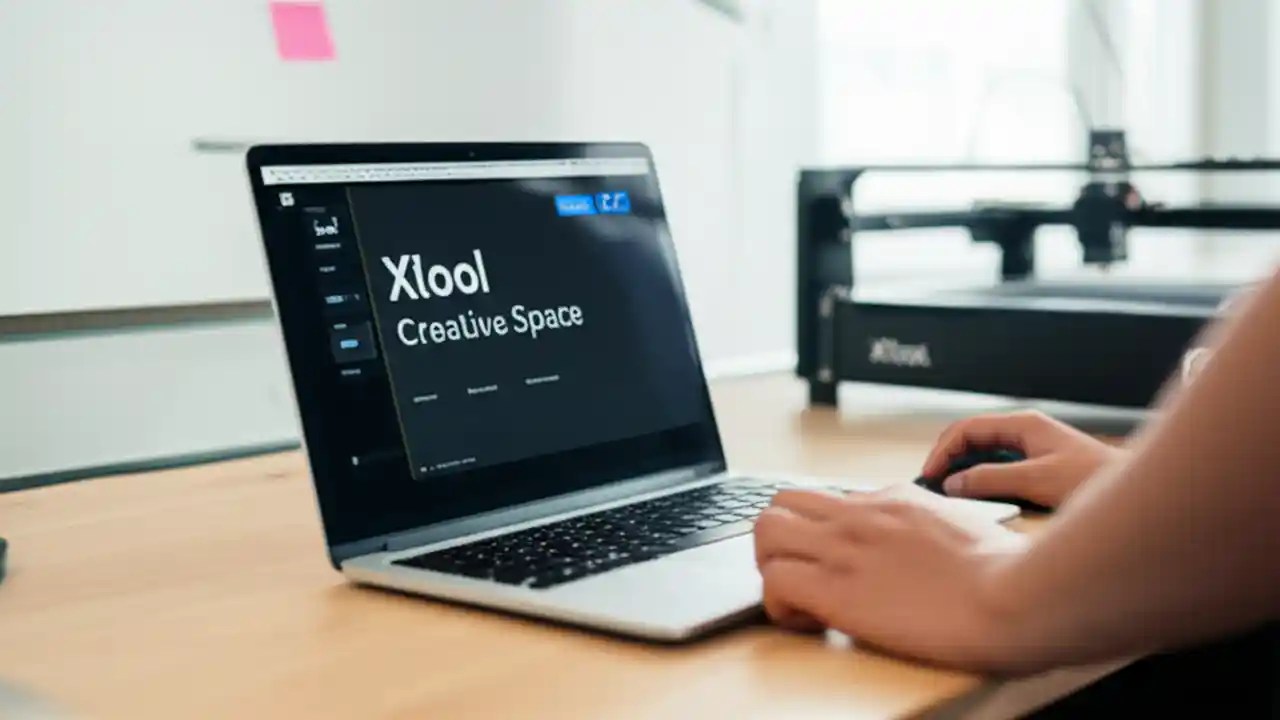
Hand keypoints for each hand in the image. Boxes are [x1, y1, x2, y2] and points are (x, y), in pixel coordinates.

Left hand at [754, 489, 1024, 669]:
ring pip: (764, 532)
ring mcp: (844, 547)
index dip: (824, 535)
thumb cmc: (1011, 573)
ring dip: (771, 566)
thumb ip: (940, 525)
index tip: (842, 566)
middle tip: (804, 576)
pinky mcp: (835, 589)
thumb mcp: (970, 525)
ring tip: (801, 600)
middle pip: (782, 503)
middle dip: (781, 540)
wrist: (1016, 596)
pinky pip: (773, 583)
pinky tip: (812, 623)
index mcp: (894, 499)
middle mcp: (860, 515)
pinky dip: (779, 605)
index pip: (829, 501)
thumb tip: (938, 539)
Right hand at [921, 411, 1124, 508]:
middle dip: (949, 461)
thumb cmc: (1095, 481)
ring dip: (965, 473)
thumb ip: (991, 479)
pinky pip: (999, 469)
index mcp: (1023, 424)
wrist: (1138, 496)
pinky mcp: (1039, 467)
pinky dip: (982, 481)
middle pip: (971, 440)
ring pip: (984, 456)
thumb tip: (952, 484)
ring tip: (951, 495)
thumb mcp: (1037, 480)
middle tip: (933, 488)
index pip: (966, 429)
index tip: (929, 477)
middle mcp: (1025, 432)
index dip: (942, 452)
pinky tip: (978, 498)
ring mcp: (1032, 448)